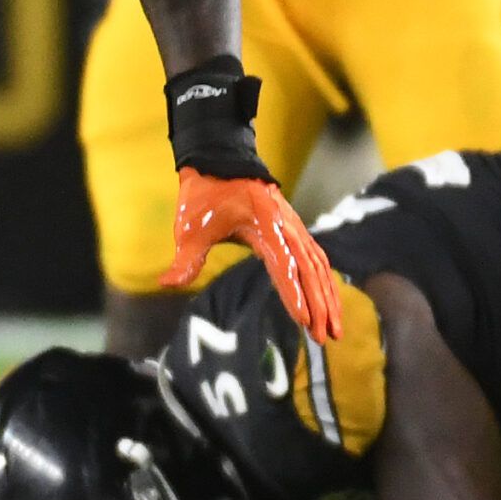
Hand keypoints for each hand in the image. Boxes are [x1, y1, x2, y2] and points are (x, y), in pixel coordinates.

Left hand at [158, 58, 344, 338]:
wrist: (220, 161)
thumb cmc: (204, 196)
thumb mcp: (190, 227)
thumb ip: (185, 259)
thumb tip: (166, 284)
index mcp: (263, 224)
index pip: (283, 264)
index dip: (293, 293)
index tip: (302, 319)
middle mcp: (285, 226)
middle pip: (309, 269)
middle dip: (319, 305)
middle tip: (324, 338)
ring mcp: (294, 227)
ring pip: (319, 266)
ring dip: (329, 297)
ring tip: (334, 331)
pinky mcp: (295, 230)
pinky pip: (317, 258)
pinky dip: (326, 282)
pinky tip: (331, 303)